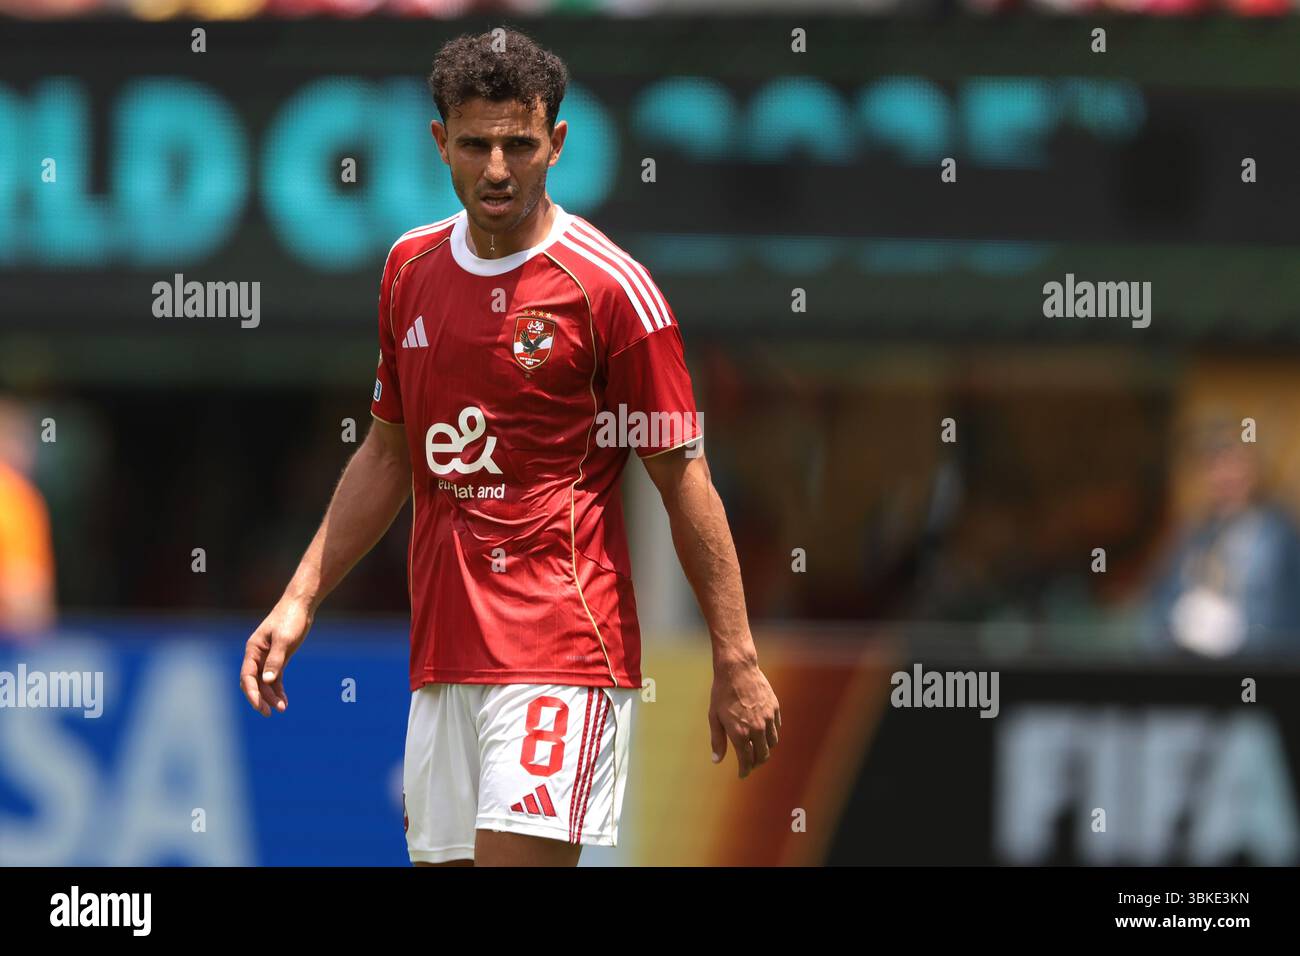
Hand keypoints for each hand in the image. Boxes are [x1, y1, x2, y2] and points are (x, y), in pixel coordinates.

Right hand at [240, 597, 312, 716]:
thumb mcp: (284, 640)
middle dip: (259, 698)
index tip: (260, 706)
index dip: (252, 693)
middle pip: (253, 682)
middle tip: (268, 713)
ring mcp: (267, 658)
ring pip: (264, 683)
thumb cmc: (290, 619)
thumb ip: (275, 660)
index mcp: (253, 650)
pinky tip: (284, 701)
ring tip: (281, 709)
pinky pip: (275, 678)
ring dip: (270, 696)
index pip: (247, 676)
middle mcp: (257, 655)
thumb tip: (266, 681)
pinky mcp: (279, 658)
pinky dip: (278, 690)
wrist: (301, 606)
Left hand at [708, 658, 780, 778]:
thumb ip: (717, 741)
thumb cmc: (722, 693)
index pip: (746, 760)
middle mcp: (757, 728)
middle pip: (762, 755)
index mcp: (740, 733)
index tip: (742, 774)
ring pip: (772, 743)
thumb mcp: (714, 717)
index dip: (744, 771)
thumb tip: (716, 760)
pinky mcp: (775, 708)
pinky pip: (776, 728)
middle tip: (750, 764)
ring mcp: (768, 718)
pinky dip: (771, 734)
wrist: (737, 669)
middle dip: (756, 763)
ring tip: (758, 750)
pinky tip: (763, 732)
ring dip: (765, 750)